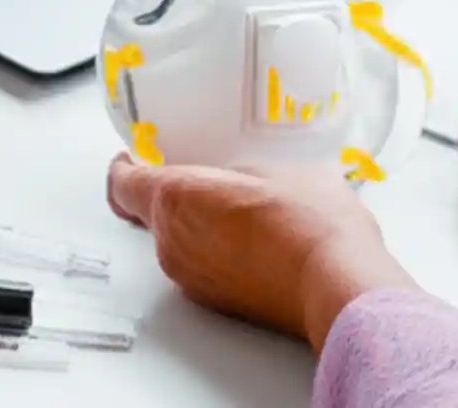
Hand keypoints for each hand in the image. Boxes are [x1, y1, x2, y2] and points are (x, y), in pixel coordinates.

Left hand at [107, 154, 415, 351]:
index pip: (122, 183)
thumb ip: (237, 171)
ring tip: (244, 210)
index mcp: (176, 197)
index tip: (137, 156)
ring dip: (199, 225)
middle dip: (176, 194)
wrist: (336, 283)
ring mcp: (189, 276)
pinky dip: (217, 252)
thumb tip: (235, 179)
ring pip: (177, 240)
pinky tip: (256, 242)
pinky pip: (200, 266)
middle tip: (210, 179)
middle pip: (152, 212)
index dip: (126, 166)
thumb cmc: (308, 223)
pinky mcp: (213, 301)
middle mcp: (172, 241)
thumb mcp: (274, 169)